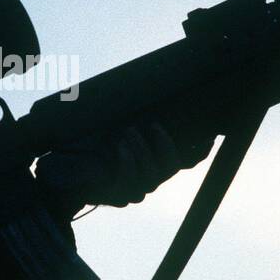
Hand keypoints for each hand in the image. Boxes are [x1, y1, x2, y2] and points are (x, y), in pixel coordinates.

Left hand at [35, 121, 212, 213]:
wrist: (69, 170)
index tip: (210, 135)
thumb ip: (136, 115)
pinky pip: (130, 181)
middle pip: (170, 168)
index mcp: (157, 163)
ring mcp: (137, 190)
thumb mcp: (119, 126)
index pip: (188, 161)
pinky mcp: (120, 195)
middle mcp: (152, 179)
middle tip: (149, 125)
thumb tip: (146, 83)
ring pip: (151, 175)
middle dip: (162, 145)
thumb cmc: (97, 145)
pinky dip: (127, 162)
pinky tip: (120, 148)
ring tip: (128, 132)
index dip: (202, 150)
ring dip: (141, 150)